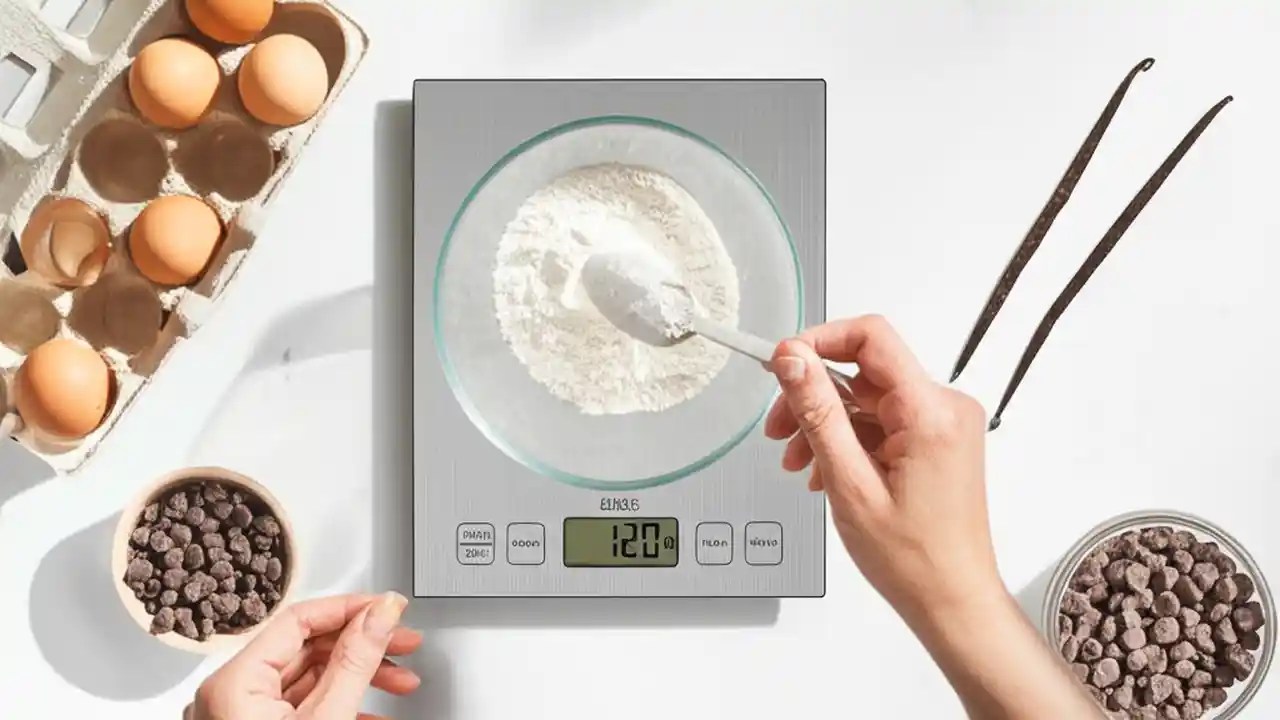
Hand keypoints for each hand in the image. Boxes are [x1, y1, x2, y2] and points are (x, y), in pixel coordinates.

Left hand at [187, 593, 422, 719]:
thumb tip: (380, 613)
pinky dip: (340, 705)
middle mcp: (227, 700)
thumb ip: (355, 662)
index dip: (351, 608)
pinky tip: (374, 711)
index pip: (299, 619)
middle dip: (364, 647)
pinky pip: (300, 709)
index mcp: (231, 685)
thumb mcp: (327, 718)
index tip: (390, 608)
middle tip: (404, 641)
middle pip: (306, 648)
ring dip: (360, 677)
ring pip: (308, 680)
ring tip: (401, 679)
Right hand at [765, 316, 1101, 717]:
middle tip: (779, 427)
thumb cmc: (915, 560)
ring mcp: (943, 425)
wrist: (951, 600)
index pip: (871, 338)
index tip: (782, 362)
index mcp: (931, 413)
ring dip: (826, 422)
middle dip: (813, 395)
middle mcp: (945, 409)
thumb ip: (819, 413)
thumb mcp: (849, 483)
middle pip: (863, 371)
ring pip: (867, 398)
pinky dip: (848, 438)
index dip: (819, 341)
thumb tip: (793, 361)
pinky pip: (882, 421)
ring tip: (798, 459)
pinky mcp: (936, 440)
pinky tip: (824, 468)